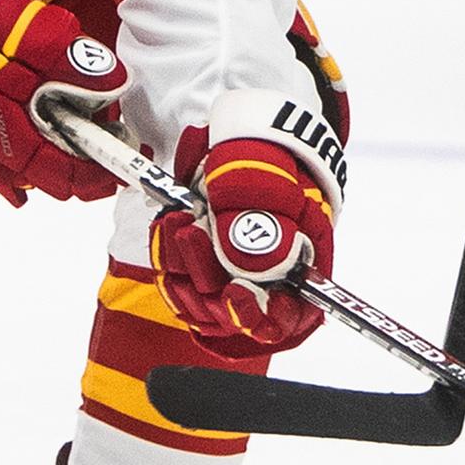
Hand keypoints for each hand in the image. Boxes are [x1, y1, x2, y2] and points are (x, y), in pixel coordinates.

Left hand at [150, 90, 344, 354]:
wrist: (255, 145)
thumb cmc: (276, 165)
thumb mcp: (277, 185)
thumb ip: (267, 220)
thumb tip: (248, 260)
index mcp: (298, 275)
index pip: (281, 320)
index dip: (257, 316)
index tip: (236, 292)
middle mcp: (262, 287)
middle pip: (228, 308)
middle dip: (205, 272)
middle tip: (192, 232)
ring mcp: (226, 278)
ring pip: (194, 296)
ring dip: (180, 260)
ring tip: (178, 218)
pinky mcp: (196, 267)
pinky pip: (173, 276)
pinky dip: (166, 252)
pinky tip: (170, 221)